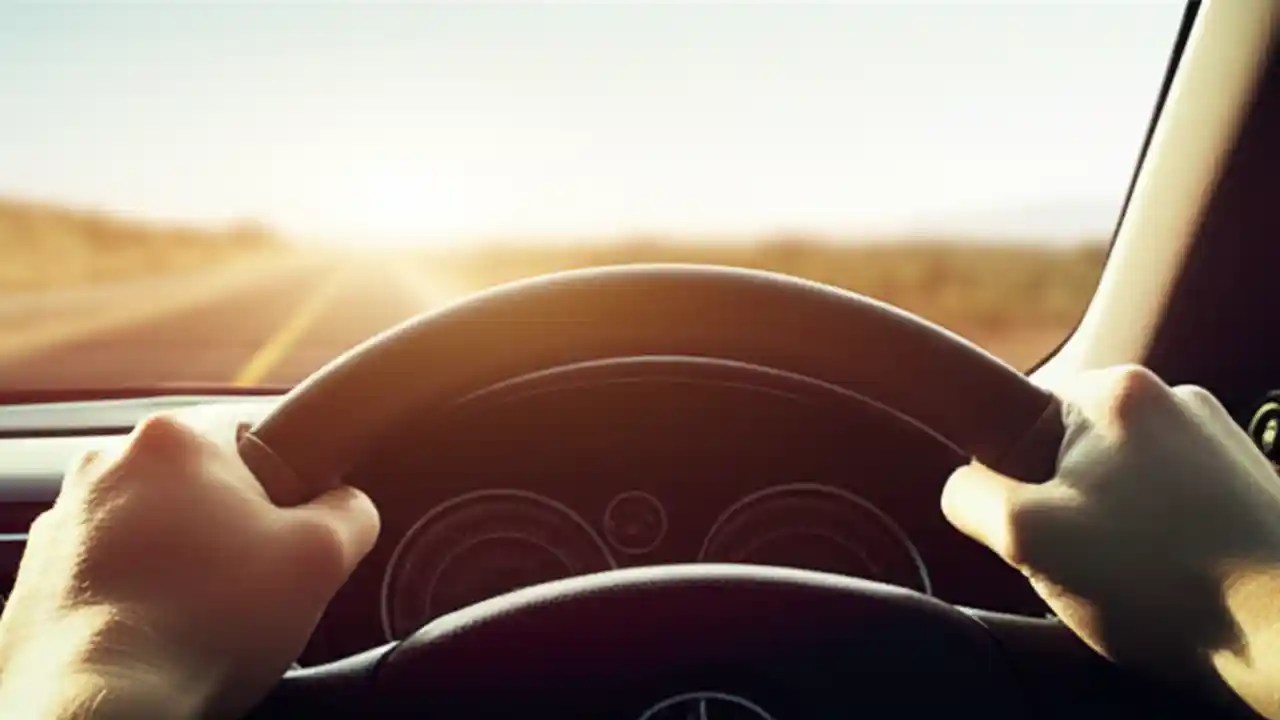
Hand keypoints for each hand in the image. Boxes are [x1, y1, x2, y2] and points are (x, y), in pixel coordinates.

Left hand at [0, 408, 379, 718]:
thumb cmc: (206, 623)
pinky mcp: (38, 576)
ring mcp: (64, 522)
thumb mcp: (322, 557)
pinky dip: (135, 596)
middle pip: (199, 484)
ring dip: (180, 561)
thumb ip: (351, 511)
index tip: (287, 538)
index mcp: (175, 438)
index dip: (285, 489)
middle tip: (251, 582)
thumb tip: (349, 505)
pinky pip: (108, 572)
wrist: (104, 704)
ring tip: (202, 614)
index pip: (254, 435)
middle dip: (227, 527)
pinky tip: (159, 632)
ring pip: (152, 528)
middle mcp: (105, 464)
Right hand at [943, 365, 1279, 716]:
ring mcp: (1219, 439)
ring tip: (1136, 579)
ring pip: (1120, 486)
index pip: (1016, 424)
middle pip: (1069, 456)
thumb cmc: (1160, 583)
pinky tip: (1172, 582)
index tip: (1039, 533)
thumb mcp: (1024, 538)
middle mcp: (1173, 397)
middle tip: (1085, 564)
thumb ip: (969, 497)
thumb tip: (964, 488)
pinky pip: (1170, 507)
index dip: (1012, 487)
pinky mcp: (1249, 485)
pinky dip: (1160, 543)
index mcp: (1113, 390)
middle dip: (1064, 511)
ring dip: (1112, 530)